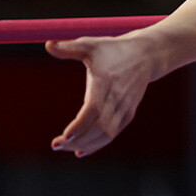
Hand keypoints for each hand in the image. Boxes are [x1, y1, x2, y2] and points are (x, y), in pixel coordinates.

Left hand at [46, 35, 156, 156]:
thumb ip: (69, 47)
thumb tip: (48, 44)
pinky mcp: (128, 113)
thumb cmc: (113, 49)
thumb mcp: (91, 44)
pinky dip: (97, 145)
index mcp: (106, 82)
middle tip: (55, 145)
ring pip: (106, 134)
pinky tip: (80, 151)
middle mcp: (117, 98)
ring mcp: (125, 107)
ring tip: (64, 147)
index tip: (63, 136)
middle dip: (77, 140)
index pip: (93, 109)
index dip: (79, 125)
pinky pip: (112, 134)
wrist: (147, 55)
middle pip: (98, 127)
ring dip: (85, 144)